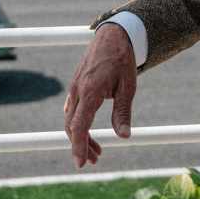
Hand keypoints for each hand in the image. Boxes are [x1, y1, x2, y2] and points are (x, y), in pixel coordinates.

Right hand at [63, 23, 136, 167]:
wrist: (113, 35)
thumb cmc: (122, 60)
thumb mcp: (128, 88)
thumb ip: (123, 113)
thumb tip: (124, 137)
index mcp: (90, 92)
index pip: (79, 127)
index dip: (78, 147)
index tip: (80, 163)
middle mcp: (78, 91)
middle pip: (73, 126)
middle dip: (81, 146)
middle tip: (94, 160)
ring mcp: (75, 87)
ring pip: (72, 118)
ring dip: (81, 136)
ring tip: (96, 149)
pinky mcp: (77, 85)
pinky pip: (72, 108)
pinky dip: (78, 122)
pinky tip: (87, 129)